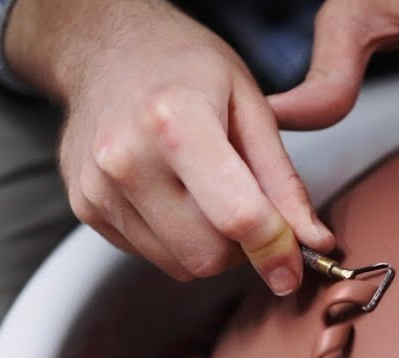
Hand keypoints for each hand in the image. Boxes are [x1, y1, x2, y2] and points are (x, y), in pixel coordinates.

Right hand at [7, 0, 332, 293]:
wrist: (106, 48)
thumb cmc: (183, 67)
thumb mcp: (251, 107)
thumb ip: (284, 182)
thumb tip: (314, 242)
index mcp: (176, 123)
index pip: (238, 216)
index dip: (275, 250)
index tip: (293, 269)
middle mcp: (127, 159)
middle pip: (207, 255)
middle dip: (242, 248)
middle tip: (249, 209)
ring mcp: (98, 187)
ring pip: (181, 265)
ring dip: (209, 246)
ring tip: (207, 192)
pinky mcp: (84, 206)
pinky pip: (151, 255)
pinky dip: (176, 239)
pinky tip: (173, 193)